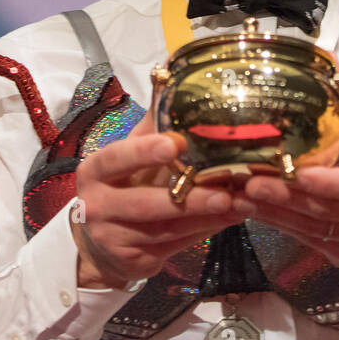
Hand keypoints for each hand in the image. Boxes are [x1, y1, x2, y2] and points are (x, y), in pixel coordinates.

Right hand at [70, 117, 244, 289]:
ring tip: (242, 204)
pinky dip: (206, 231)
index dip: (145, 151)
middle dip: (191, 198)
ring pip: (167, 228)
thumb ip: (150, 127)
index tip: (176, 143)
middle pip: (147, 202)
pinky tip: (230, 219)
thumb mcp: (127, 157)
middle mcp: (96, 205)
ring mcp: (112, 237)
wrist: (99, 245)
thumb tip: (172, 79)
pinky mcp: (132, 261)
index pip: (117, 158)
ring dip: (208, 216)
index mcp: (96, 170)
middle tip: (227, 191)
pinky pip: (176, 245)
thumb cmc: (121, 187)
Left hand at [233, 83, 338, 275]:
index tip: (295, 172)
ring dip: (274, 213)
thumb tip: (327, 60)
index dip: (327, 182)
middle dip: (284, 196)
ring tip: (240, 195)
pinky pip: (310, 242)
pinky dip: (281, 226)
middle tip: (248, 181)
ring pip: (313, 228)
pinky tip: (256, 211)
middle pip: (326, 208)